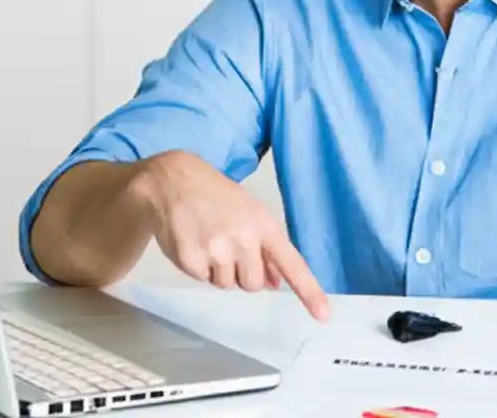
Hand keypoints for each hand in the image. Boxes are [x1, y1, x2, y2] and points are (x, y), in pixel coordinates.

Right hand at [130, 150, 330, 321]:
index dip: (309, 292)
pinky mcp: (191, 259)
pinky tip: (193, 242)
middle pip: (254, 285)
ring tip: (208, 239)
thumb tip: (277, 283)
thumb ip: (266, 248)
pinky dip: (199, 267)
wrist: (173, 181)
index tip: (323, 315)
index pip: (292, 263)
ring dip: (219, 270)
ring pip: (228, 285)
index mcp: (263, 224)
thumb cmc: (215, 195)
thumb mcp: (249, 213)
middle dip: (243, 272)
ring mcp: (216, 250)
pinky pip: (203, 280)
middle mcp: (243, 238)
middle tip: (227, 246)